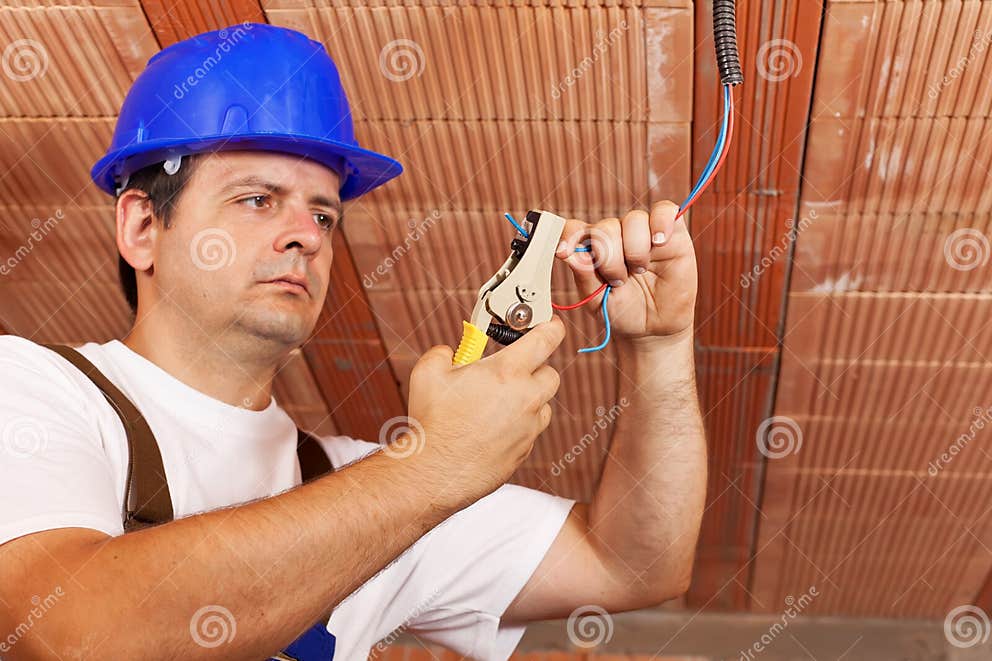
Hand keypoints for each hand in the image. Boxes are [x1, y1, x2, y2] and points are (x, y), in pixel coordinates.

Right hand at [403, 317, 564, 498]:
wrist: (434, 471)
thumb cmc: (432, 422)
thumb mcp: (428, 372)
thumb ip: (445, 351)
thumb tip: (450, 351)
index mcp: (507, 372)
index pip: (547, 339)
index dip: (551, 327)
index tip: (550, 325)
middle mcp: (526, 399)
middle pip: (551, 373)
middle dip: (535, 367)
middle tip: (511, 369)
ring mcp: (528, 428)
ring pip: (543, 404)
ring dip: (529, 398)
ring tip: (498, 401)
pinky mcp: (524, 451)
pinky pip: (531, 431)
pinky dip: (520, 424)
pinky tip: (493, 426)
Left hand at [556, 201, 696, 339]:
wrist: (654, 328)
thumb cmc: (623, 312)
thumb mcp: (596, 300)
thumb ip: (583, 275)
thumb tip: (568, 252)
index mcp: (592, 248)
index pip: (576, 229)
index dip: (569, 235)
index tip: (564, 251)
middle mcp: (616, 235)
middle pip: (605, 227)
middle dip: (609, 257)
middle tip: (619, 281)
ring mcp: (643, 232)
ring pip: (633, 219)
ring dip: (635, 249)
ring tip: (640, 270)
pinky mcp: (671, 233)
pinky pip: (665, 210)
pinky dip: (661, 223)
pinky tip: (659, 243)